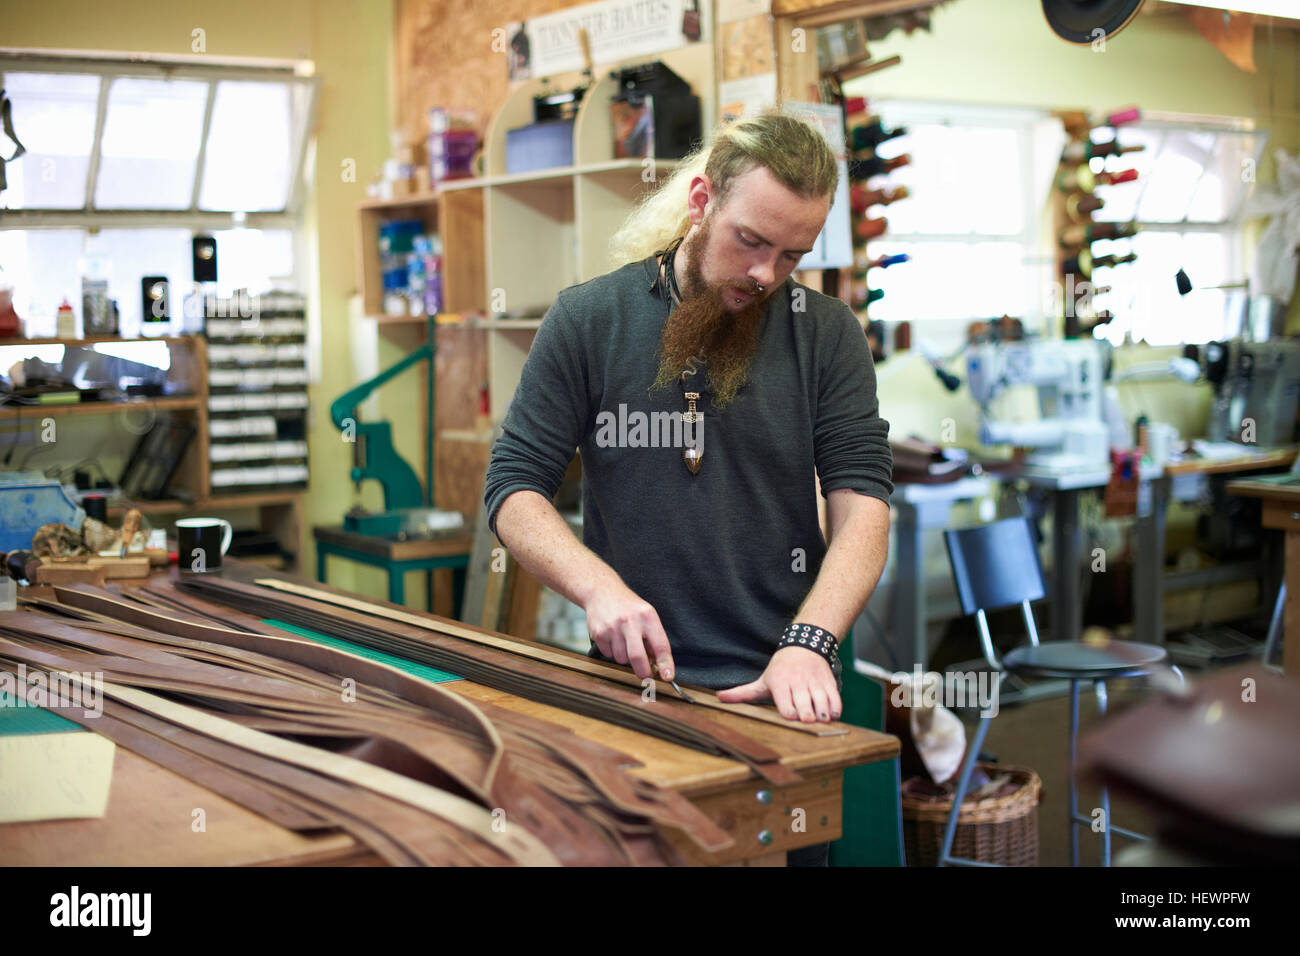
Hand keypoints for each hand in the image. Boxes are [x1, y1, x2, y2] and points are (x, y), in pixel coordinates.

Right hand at [584, 584, 674, 681]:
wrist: (602, 591)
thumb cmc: (628, 606)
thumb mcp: (646, 615)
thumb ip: (653, 638)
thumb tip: (660, 665)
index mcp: (647, 616)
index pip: (660, 644)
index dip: (665, 664)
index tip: (668, 676)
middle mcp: (630, 621)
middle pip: (638, 657)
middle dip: (643, 672)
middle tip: (646, 675)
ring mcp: (612, 627)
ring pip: (622, 658)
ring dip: (624, 657)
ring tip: (623, 641)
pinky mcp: (598, 633)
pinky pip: (608, 654)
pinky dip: (611, 651)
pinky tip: (611, 637)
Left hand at [716, 646, 840, 722]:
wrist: (804, 646)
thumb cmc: (780, 670)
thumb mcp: (762, 680)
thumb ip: (742, 692)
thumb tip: (719, 698)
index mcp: (780, 684)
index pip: (786, 703)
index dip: (790, 712)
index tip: (792, 717)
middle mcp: (798, 683)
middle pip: (805, 704)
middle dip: (807, 714)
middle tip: (808, 720)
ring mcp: (815, 683)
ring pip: (822, 701)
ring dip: (823, 713)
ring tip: (821, 719)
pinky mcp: (828, 682)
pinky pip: (835, 698)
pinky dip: (835, 709)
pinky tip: (831, 715)